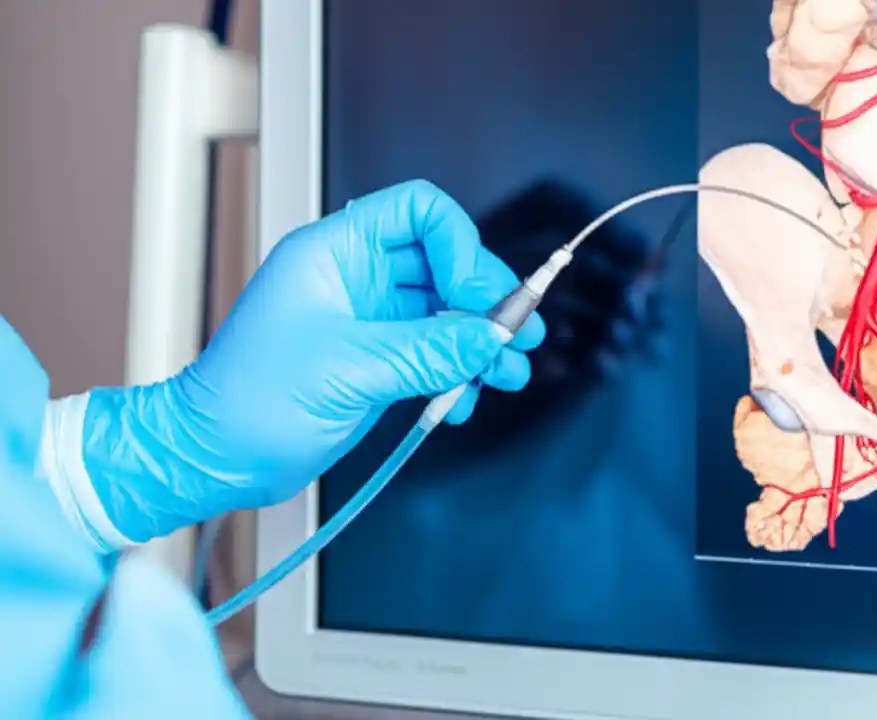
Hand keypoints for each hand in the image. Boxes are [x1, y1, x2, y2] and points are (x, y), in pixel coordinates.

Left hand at [76, 181, 543, 543]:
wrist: (215, 459)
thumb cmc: (248, 403)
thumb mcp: (349, 368)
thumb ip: (429, 350)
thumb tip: (491, 336)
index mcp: (337, 252)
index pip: (419, 212)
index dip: (459, 244)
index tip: (478, 294)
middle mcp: (357, 277)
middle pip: (446, 262)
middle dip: (487, 299)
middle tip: (517, 334)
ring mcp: (370, 320)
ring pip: (449, 312)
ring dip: (483, 341)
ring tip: (508, 372)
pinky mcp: (379, 360)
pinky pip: (437, 352)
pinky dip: (460, 373)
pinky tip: (465, 399)